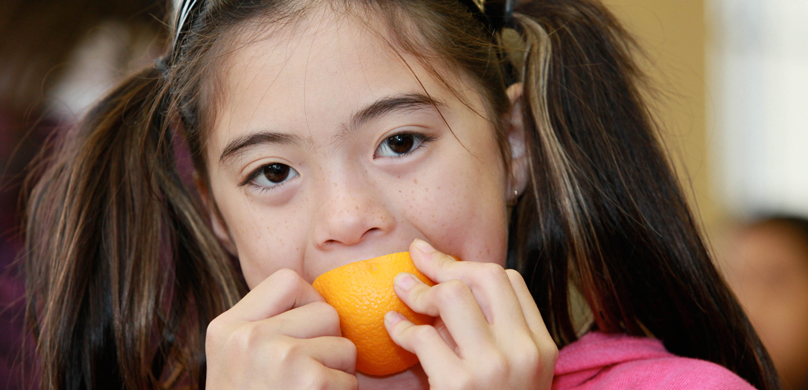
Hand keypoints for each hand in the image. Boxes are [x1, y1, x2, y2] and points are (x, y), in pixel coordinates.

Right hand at [205, 269, 357, 388]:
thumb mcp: (235, 362)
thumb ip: (265, 328)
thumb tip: (321, 300)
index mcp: (227, 327)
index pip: (288, 280)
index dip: (310, 301)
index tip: (307, 329)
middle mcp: (250, 337)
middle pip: (325, 311)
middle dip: (331, 342)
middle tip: (311, 374)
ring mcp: (279, 358)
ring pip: (345, 345)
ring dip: (339, 373)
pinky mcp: (310, 382)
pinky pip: (350, 378)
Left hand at [385, 240, 556, 389]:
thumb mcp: (514, 375)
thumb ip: (495, 337)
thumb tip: (449, 287)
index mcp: (540, 346)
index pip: (509, 281)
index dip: (470, 267)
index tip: (443, 266)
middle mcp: (523, 351)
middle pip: (484, 276)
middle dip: (444, 264)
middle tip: (415, 261)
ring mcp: (493, 367)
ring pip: (453, 295)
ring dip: (419, 290)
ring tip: (401, 292)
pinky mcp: (460, 384)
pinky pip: (423, 335)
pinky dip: (400, 328)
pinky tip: (392, 327)